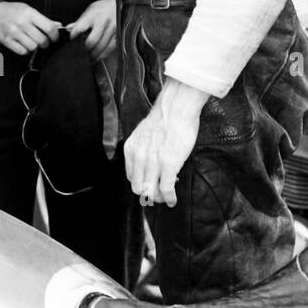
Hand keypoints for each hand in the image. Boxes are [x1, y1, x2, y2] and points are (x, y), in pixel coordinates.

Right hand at [0, 2, 62, 55]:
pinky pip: (22, 51)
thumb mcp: (28, 9)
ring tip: (33, 43)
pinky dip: (25, 51)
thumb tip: (58, 25)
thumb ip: (43, 19)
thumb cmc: (11, 10)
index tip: (54, 37)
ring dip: (35, 47)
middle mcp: (22, 23)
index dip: (55, 35)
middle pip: (42, 40)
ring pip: (33, 47)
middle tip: (44, 42)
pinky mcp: (6, 40)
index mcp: (29, 13)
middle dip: (46, 43)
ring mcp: (14, 32)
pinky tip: (24, 45)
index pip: (49, 27)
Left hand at [67, 0, 116, 61]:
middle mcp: (103, 21)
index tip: (71, 41)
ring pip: (101, 47)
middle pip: (92, 41)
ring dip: (93, 55)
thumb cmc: (101, 9)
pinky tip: (97, 57)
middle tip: (81, 53)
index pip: (80, 28)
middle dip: (85, 49)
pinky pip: (109, 48)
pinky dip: (102, 55)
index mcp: (93, 15)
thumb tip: (68, 29)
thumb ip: (79, 22)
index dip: (74, 37)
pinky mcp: (118, 35)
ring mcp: (112, 29)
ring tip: (88, 57)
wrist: (117, 5)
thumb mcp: (88, 11)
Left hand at [124, 78, 207, 206]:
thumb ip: (143, 147)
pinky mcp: (168, 164)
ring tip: (166, 198)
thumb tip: (150, 157)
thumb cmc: (166, 116)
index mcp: (131, 149)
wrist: (177, 107)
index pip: (131, 177)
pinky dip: (169, 198)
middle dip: (148, 195)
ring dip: (159, 198)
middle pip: (138, 188)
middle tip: (159, 194)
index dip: (142, 183)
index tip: (152, 183)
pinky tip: (173, 200)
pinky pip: (166, 189)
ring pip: (151, 192)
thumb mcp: (145, 133)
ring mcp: (153, 162)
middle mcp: (138, 157)